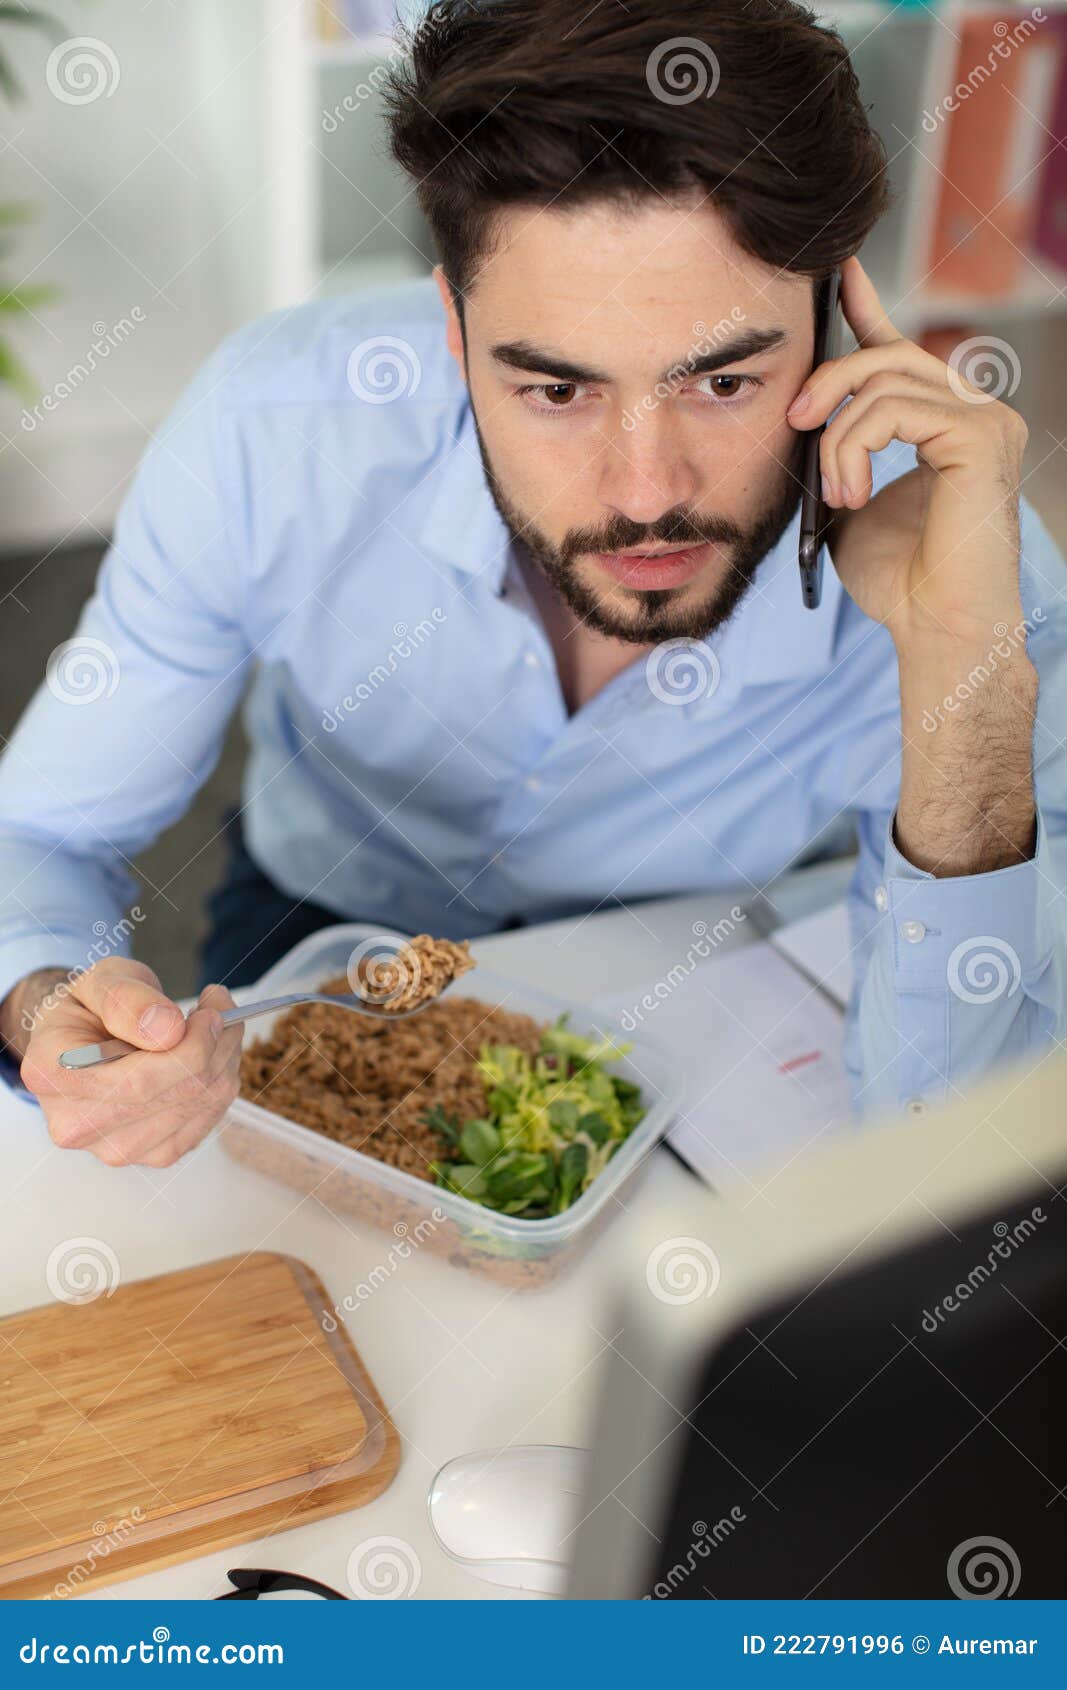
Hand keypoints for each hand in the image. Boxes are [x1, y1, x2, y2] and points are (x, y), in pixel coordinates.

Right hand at [16, 957, 242, 1167]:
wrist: (89, 1038)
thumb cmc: (92, 1009)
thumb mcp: (102, 980)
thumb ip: (127, 1000)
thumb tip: (168, 1029)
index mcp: (51, 1075)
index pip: (135, 1080)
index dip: (188, 1047)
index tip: (207, 1011)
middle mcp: (76, 1124)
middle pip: (175, 1093)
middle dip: (214, 1043)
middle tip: (219, 1006)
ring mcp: (116, 1148)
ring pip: (200, 1104)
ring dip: (223, 1057)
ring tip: (212, 1023)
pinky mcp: (153, 1155)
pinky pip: (208, 1117)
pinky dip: (222, 1080)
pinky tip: (209, 1054)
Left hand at [787, 256, 1028, 652]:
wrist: (936, 630)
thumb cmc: (899, 583)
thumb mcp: (849, 507)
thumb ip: (838, 456)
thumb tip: (803, 419)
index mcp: (946, 423)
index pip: (901, 350)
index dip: (866, 308)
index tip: (834, 274)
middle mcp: (976, 413)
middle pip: (887, 356)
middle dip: (829, 380)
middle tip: (795, 420)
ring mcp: (986, 421)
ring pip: (885, 382)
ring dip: (838, 436)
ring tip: (837, 492)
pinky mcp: (983, 437)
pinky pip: (897, 410)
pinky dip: (857, 447)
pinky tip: (853, 491)